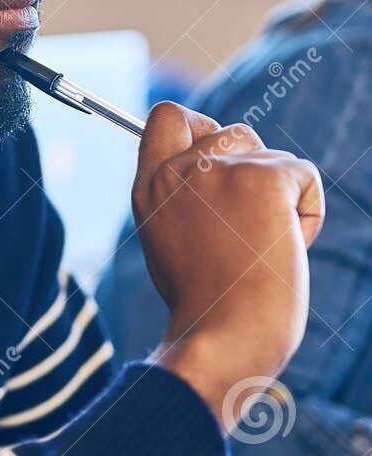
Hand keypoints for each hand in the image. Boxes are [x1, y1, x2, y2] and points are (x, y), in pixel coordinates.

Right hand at [132, 102, 324, 425]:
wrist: (225, 338)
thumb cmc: (205, 307)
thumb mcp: (171, 242)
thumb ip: (182, 198)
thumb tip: (217, 167)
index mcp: (149, 189)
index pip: (167, 117)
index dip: (199, 128)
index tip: (217, 162)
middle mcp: (178, 172)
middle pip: (232, 130)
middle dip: (253, 167)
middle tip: (251, 222)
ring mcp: (219, 171)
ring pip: (271, 154)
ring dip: (280, 193)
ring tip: (264, 244)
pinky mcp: (263, 179)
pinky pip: (303, 176)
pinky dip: (307, 213)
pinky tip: (286, 247)